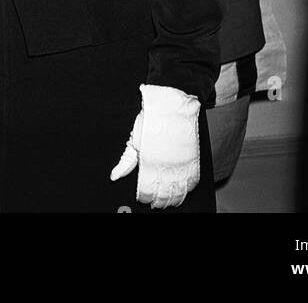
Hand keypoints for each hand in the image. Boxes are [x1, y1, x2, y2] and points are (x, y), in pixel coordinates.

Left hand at [109, 84, 200, 208]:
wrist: (172, 105)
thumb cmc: (150, 121)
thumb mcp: (134, 141)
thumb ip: (126, 162)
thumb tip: (113, 177)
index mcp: (150, 163)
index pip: (148, 191)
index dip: (145, 198)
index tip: (143, 199)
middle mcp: (167, 167)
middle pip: (164, 195)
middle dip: (158, 202)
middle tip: (154, 204)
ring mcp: (182, 164)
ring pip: (180, 192)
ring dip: (173, 199)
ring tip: (168, 202)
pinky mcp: (194, 160)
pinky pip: (193, 182)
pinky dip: (188, 189)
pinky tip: (182, 191)